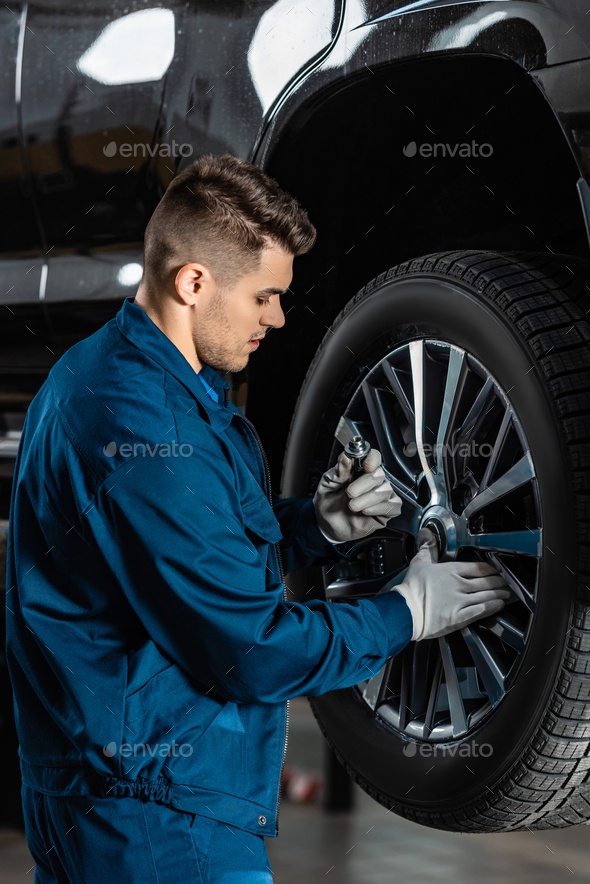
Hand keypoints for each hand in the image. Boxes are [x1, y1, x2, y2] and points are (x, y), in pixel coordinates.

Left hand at [313, 448, 401, 543]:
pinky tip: (365, 511)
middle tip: (349, 493)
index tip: (365, 465)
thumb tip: (346, 456)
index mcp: (359, 469)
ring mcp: (382, 495)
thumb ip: (338, 471)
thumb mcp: (327, 485)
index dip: (372, 459)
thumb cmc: (328, 503)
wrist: (328, 525)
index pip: (373, 457)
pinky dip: (378, 508)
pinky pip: (393, 505)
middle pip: (379, 474)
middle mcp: (373, 480)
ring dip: (367, 499)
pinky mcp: (388, 510)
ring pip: (385, 490)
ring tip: (352, 506)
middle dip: (364, 484)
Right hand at [391, 528, 509, 640]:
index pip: (478, 567)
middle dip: (500, 581)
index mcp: (450, 570)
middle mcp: (459, 585)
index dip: (491, 568)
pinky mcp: (459, 617)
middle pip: (486, 581)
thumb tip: (426, 533)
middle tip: (509, 581)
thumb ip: (428, 547)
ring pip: (487, 595)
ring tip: (508, 594)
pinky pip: (481, 611)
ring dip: (500, 594)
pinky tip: (499, 605)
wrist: (405, 610)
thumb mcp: (419, 562)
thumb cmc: (411, 588)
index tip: (498, 568)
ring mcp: (460, 601)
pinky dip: (493, 607)